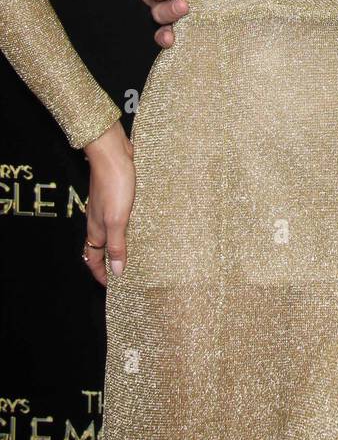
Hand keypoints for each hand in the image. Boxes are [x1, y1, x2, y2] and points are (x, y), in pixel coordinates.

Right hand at [82, 121, 135, 286]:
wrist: (113, 153)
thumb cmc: (114, 184)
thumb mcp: (117, 219)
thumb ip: (117, 244)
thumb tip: (117, 271)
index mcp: (96, 228)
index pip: (93, 258)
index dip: (100, 274)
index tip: (111, 286)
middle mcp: (98, 219)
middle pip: (100, 247)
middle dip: (109, 262)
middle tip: (124, 273)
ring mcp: (107, 207)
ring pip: (110, 232)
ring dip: (119, 244)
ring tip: (136, 253)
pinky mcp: (118, 195)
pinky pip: (120, 217)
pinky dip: (128, 227)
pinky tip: (141, 225)